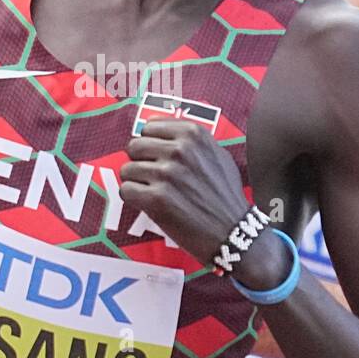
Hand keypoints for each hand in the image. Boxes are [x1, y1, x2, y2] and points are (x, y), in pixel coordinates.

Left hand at [120, 119, 285, 287]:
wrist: (233, 232)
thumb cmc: (226, 195)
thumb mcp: (218, 155)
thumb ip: (190, 140)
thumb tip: (155, 125)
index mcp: (193, 135)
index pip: (149, 127)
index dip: (149, 143)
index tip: (156, 157)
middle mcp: (179, 150)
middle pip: (134, 146)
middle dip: (139, 162)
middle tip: (152, 177)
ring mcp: (167, 174)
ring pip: (127, 169)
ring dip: (136, 182)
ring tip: (153, 193)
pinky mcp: (157, 198)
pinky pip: (126, 190)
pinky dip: (133, 199)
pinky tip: (149, 204)